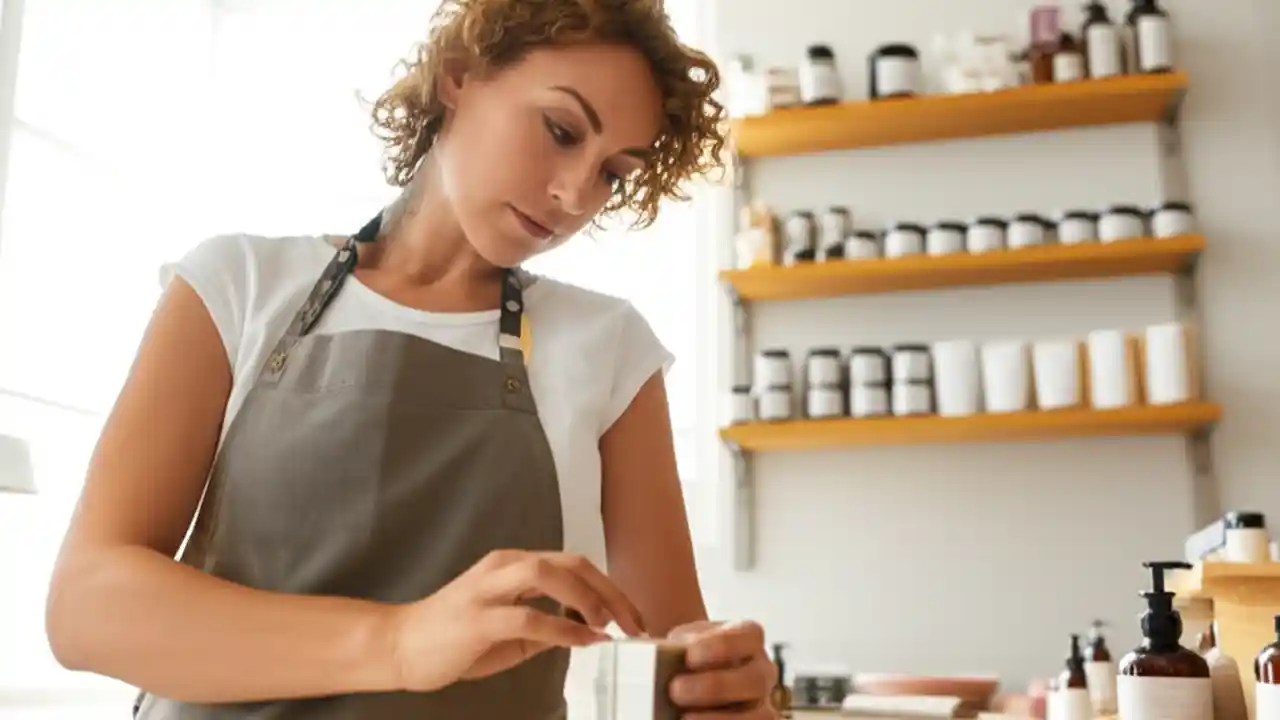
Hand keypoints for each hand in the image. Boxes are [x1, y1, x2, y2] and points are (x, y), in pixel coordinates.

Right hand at [387, 549, 646, 691]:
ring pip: (548, 575)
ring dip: (586, 599)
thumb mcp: (508, 630)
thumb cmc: (453, 638)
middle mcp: (502, 567)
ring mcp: (488, 590)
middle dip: (609, 591)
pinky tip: (581, 642)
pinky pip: (528, 617)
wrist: (399, 645)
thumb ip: (545, 625)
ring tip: (606, 625)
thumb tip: (586, 632)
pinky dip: (562, 629)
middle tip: (633, 622)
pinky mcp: (477, 618)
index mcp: (512, 565)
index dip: (609, 587)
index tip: (632, 616)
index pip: (573, 564)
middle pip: (570, 563)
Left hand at [667, 620, 778, 718]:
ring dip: (720, 719)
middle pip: (755, 680)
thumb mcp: (680, 643)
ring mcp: (762, 705)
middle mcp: (762, 671)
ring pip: (760, 717)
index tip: (690, 655)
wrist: (687, 680)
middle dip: (715, 687)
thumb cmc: (685, 657)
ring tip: (683, 718)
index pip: (750, 635)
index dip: (723, 645)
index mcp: (749, 638)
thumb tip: (644, 647)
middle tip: (676, 689)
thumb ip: (671, 645)